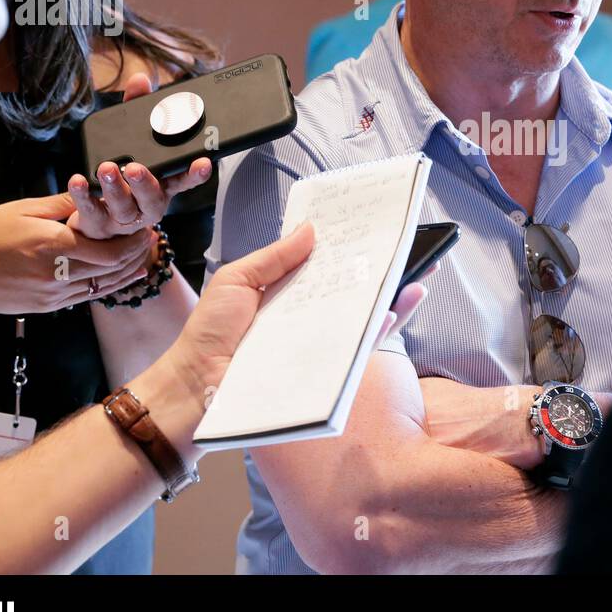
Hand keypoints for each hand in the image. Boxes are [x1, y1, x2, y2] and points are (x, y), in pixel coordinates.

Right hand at [0, 194, 153, 312]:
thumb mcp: (22, 210)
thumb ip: (61, 204)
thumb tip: (92, 193)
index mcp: (54, 245)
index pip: (111, 251)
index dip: (135, 241)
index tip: (146, 228)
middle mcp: (57, 274)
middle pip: (113, 270)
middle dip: (137, 254)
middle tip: (151, 239)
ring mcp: (52, 295)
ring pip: (103, 287)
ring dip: (126, 272)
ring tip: (142, 257)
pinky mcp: (45, 307)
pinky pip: (85, 297)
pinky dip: (105, 286)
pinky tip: (117, 277)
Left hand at [65, 73, 212, 239]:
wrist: (103, 224)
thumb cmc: (125, 181)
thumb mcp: (135, 145)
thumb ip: (137, 113)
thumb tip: (140, 80)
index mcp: (163, 186)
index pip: (184, 180)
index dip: (196, 173)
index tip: (203, 162)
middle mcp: (148, 204)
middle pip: (153, 196)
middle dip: (145, 182)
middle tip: (136, 167)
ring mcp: (124, 216)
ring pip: (124, 206)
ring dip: (116, 188)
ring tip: (107, 169)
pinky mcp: (99, 222)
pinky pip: (92, 210)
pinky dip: (84, 195)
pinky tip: (79, 180)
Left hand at [165, 222, 431, 398]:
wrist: (195, 383)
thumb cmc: (209, 332)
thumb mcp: (237, 280)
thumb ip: (274, 257)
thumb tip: (310, 229)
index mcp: (289, 290)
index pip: (327, 265)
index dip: (350, 248)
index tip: (375, 228)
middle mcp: (308, 314)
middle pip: (353, 289)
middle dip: (383, 270)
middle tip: (412, 249)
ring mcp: (317, 341)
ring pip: (363, 318)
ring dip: (392, 298)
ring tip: (416, 277)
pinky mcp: (321, 368)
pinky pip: (355, 350)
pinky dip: (376, 332)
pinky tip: (390, 314)